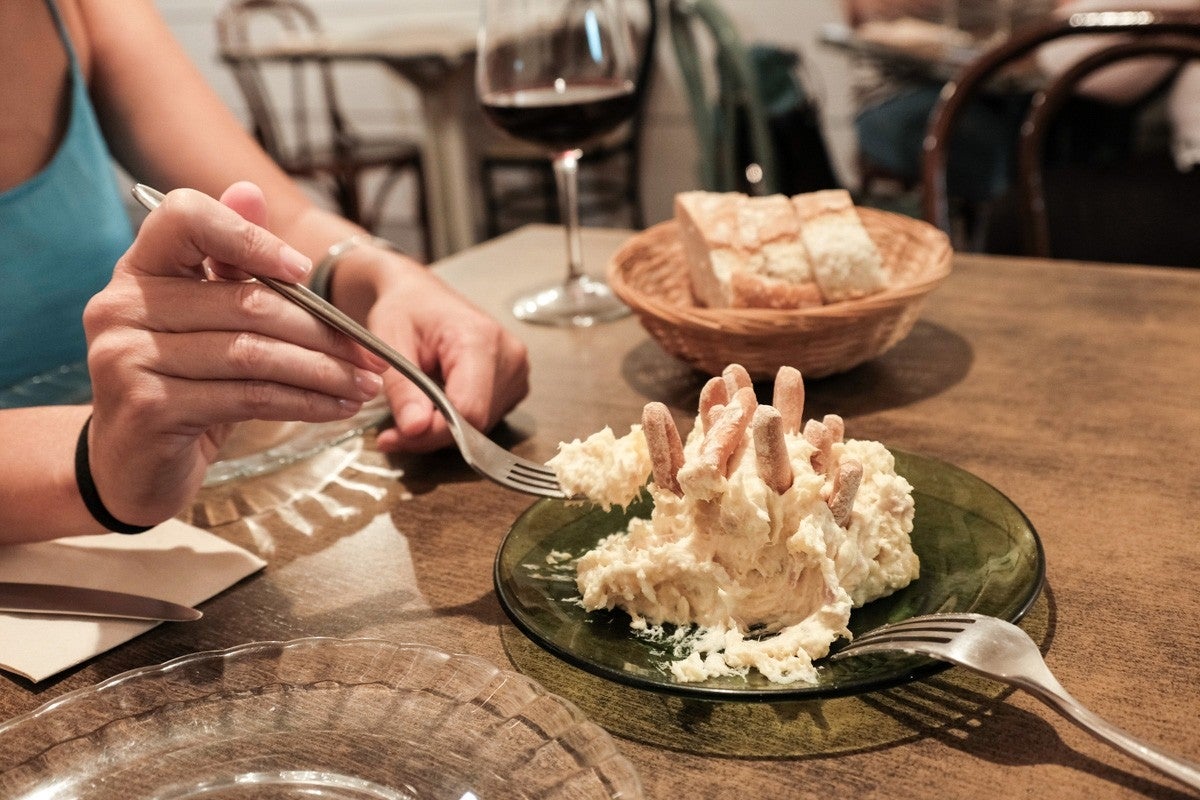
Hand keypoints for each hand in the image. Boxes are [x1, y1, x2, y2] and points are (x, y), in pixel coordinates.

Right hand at [81, 183, 386, 525]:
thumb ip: (229, 261)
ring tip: (363, 384)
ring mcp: (127, 357)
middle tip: (368, 353)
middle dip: (321, 331)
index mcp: (138, 269)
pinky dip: (304, 402)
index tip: (303, 270)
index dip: (250, 237)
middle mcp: (121, 306)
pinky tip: (336, 407)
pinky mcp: (148, 407)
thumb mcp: (205, 320)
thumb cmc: (182, 385)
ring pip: (252, 353)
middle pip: (245, 301)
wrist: (132, 465)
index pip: (185, 217)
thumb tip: (251, 190)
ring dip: (322, 371)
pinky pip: (248, 396)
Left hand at [353, 259, 529, 453]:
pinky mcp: (514, 383)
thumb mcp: (389, 343)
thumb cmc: (405, 310)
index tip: (397, 437)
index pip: (469, 409)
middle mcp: (509, 355)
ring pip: (482, 426)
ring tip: (410, 414)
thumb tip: (415, 429)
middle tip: (393, 433)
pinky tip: (434, 406)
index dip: (435, 432)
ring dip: (442, 431)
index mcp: (481, 338)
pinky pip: (486, 419)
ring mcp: (517, 371)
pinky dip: (456, 423)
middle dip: (432, 434)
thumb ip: (403, 388)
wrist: (420, 296)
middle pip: (477, 421)